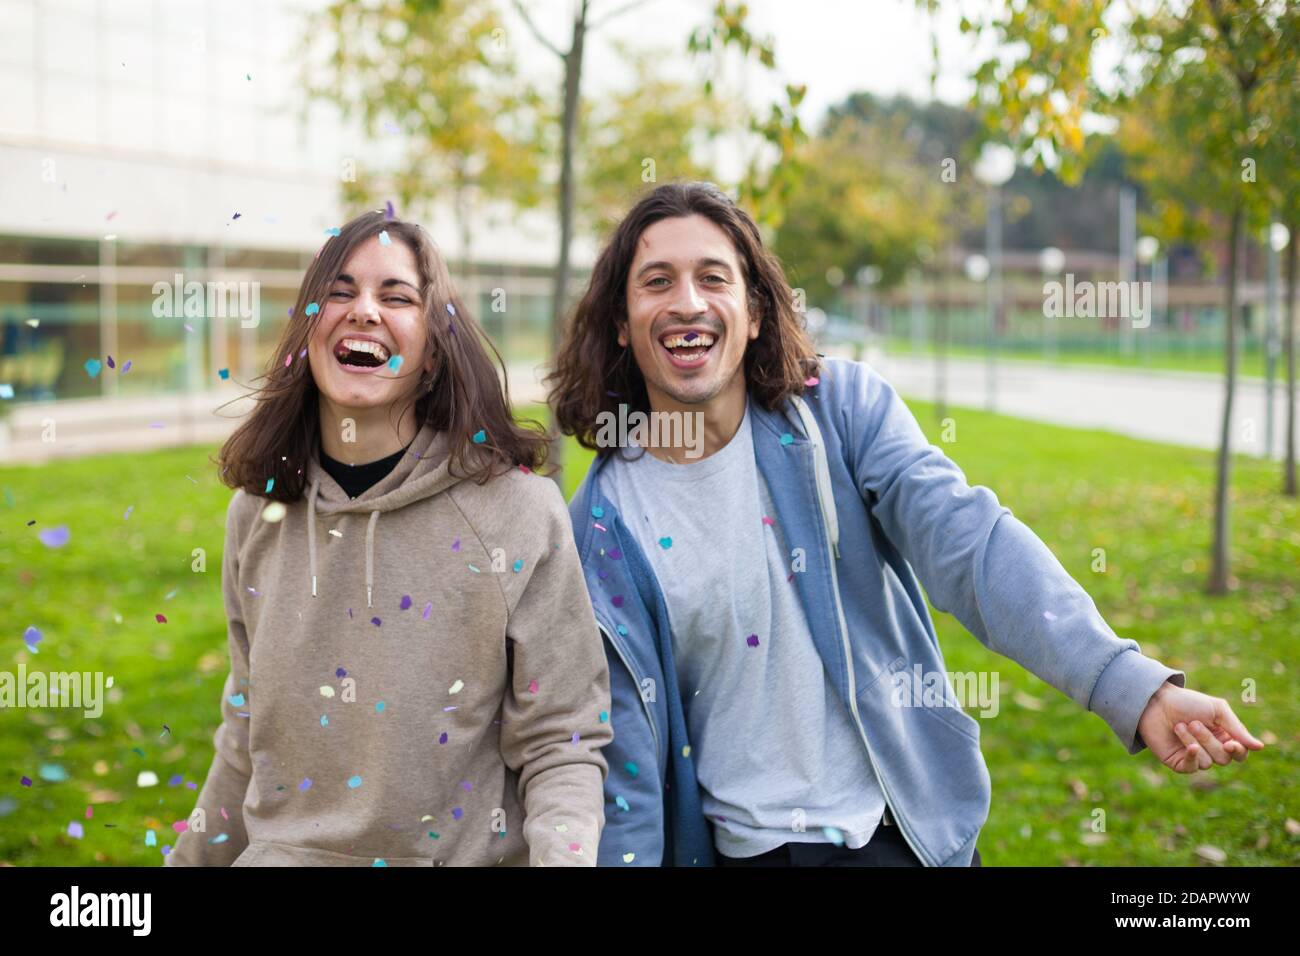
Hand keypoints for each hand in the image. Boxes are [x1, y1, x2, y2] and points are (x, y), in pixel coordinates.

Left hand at [1137, 681, 1264, 772]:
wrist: (1155, 702)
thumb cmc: (1187, 702)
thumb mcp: (1217, 710)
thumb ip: (1237, 729)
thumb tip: (1260, 747)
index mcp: (1224, 736)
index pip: (1240, 754)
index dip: (1238, 751)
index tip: (1230, 742)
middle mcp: (1211, 749)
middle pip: (1223, 759)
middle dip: (1209, 740)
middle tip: (1193, 722)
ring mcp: (1194, 757)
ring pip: (1207, 763)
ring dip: (1194, 741)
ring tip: (1179, 726)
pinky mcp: (1178, 762)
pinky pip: (1192, 768)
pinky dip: (1192, 756)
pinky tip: (1189, 746)